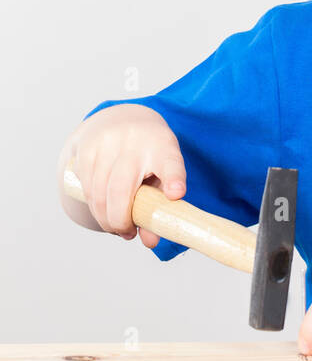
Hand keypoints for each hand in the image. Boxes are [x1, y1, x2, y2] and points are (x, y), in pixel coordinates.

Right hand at [59, 104, 186, 248]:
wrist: (123, 119)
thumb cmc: (150, 155)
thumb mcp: (161, 173)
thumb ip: (158, 206)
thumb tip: (150, 241)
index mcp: (163, 146)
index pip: (170, 163)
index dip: (174, 179)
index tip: (176, 194)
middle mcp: (136, 141)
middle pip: (122, 188)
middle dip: (121, 219)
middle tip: (127, 233)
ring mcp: (108, 142)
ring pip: (100, 192)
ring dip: (105, 218)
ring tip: (116, 226)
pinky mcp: (88, 148)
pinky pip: (86, 187)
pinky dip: (94, 205)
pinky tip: (102, 209)